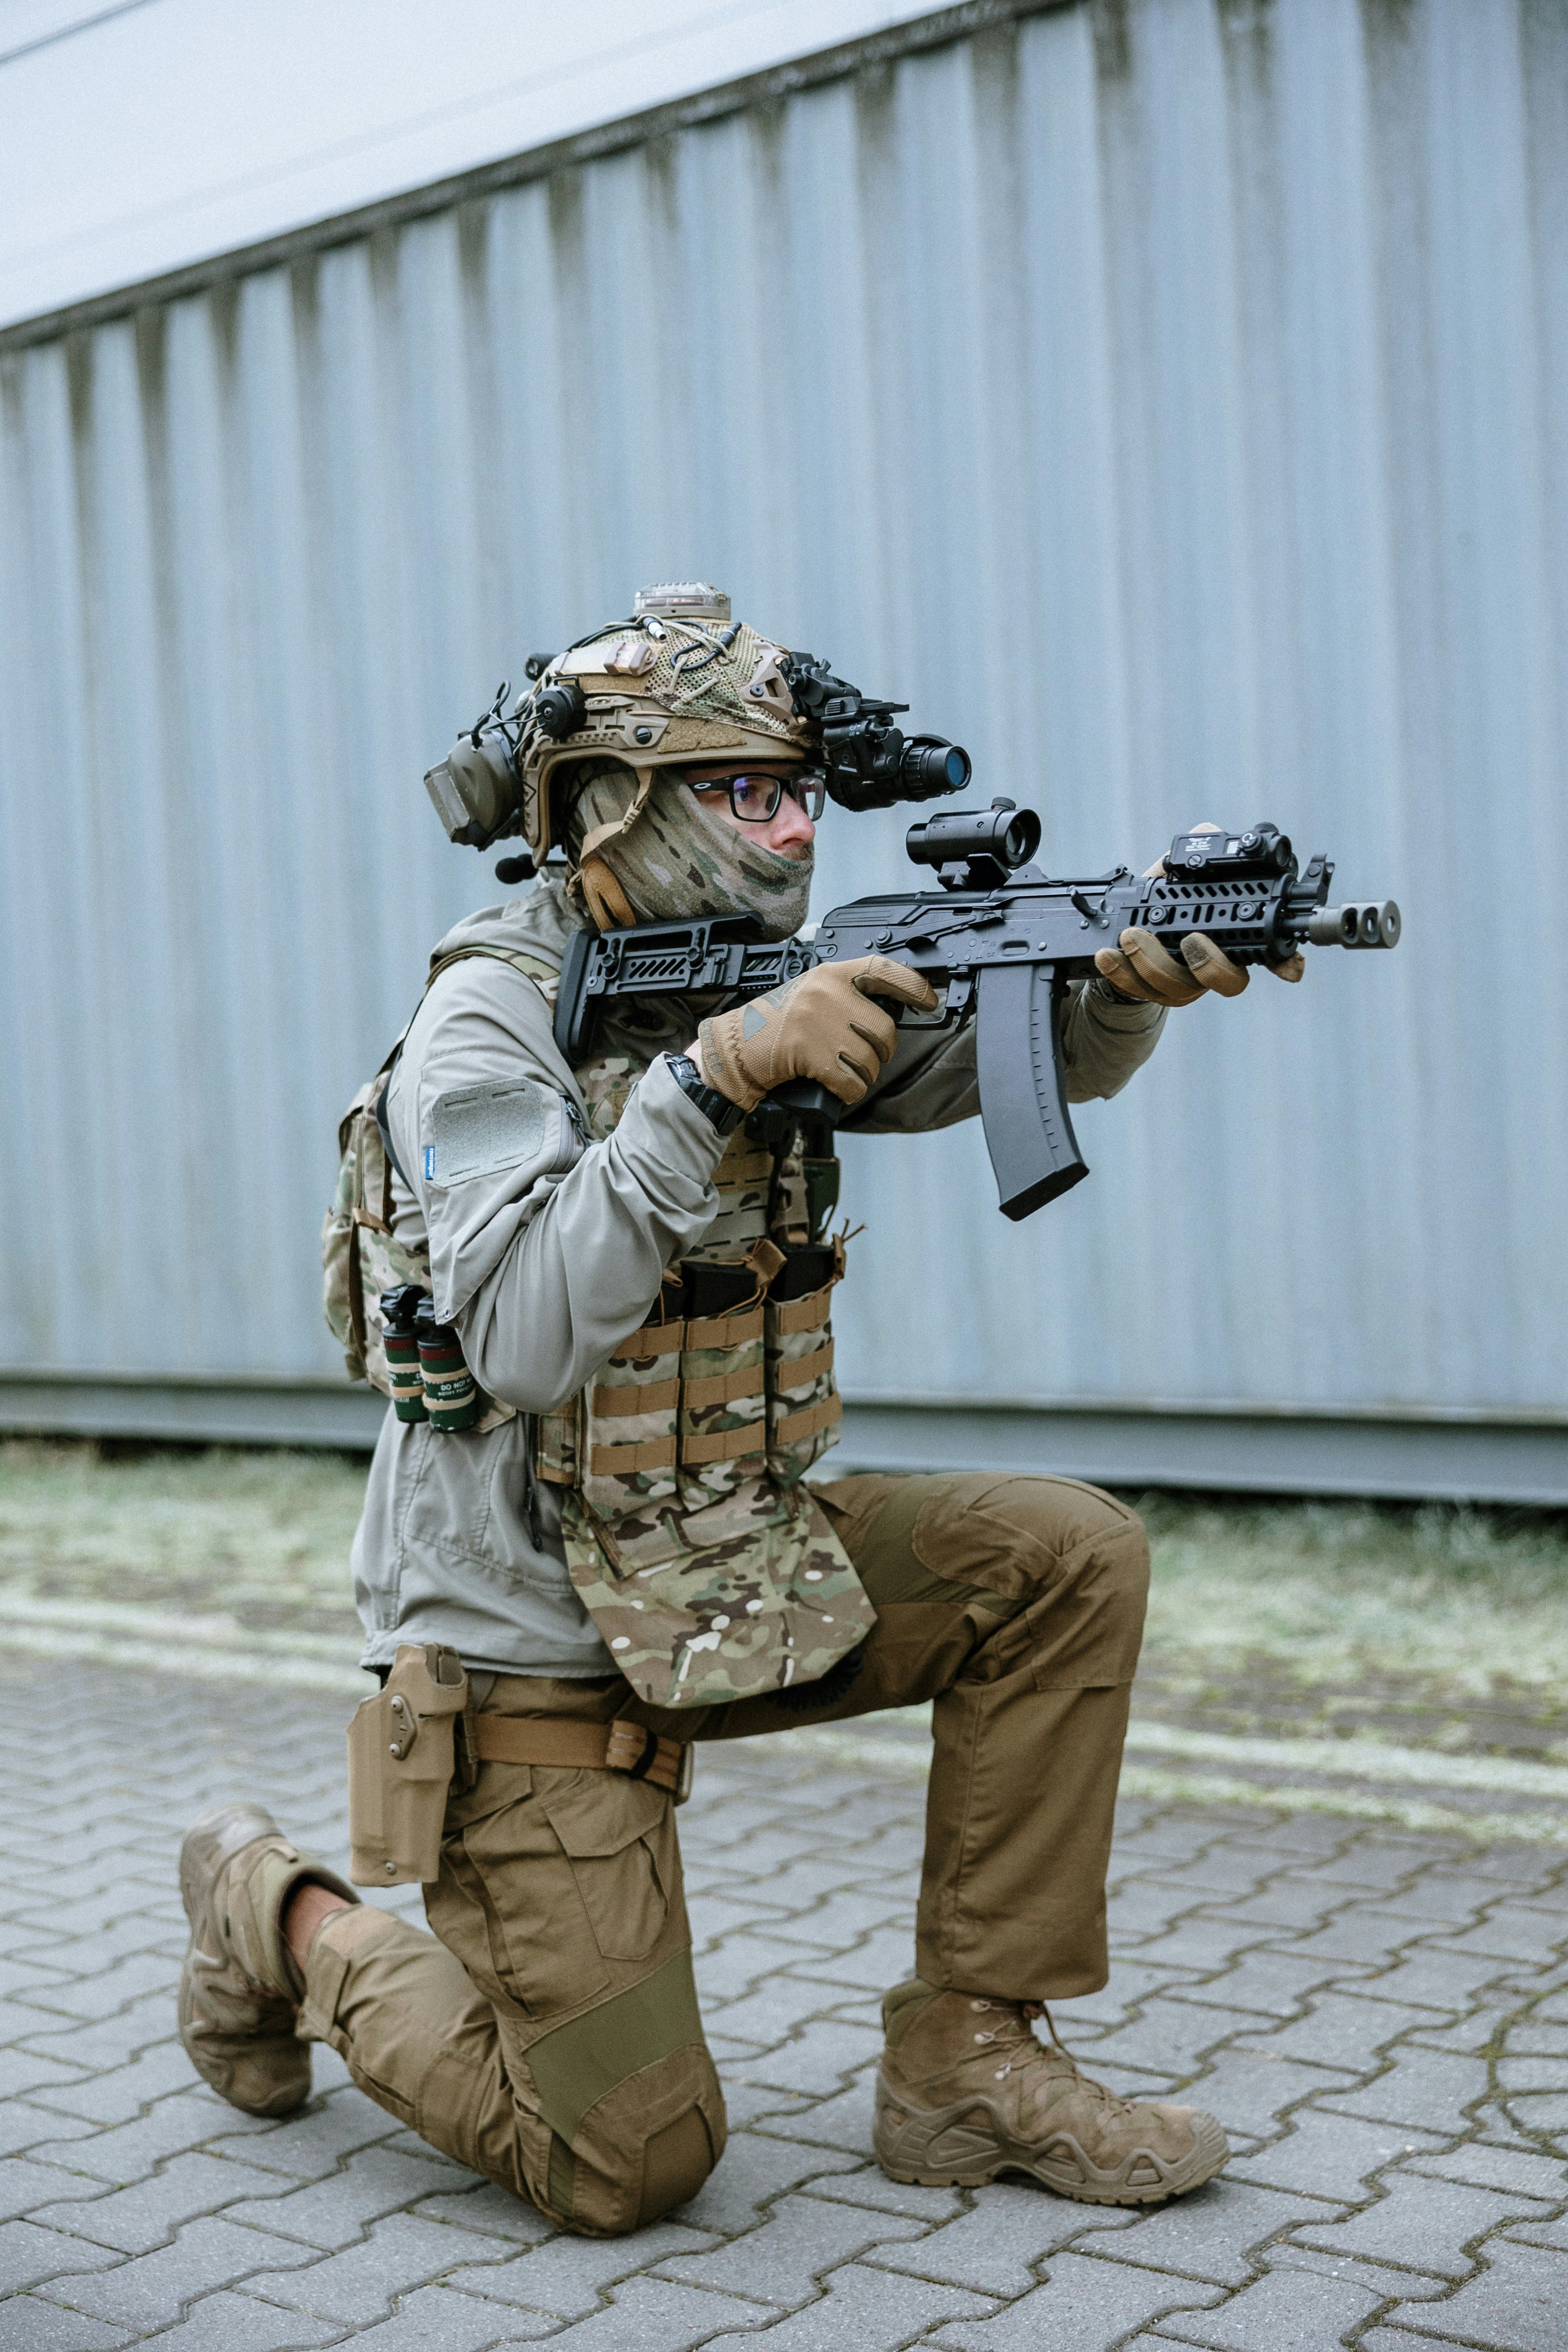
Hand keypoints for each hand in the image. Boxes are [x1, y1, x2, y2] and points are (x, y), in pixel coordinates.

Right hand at [697, 955, 937, 1110]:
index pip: (883, 970)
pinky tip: (834, 1087)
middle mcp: (828, 994)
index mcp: (829, 974)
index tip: (931, 1000)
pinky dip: (848, 1092)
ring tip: (839, 1071)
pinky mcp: (812, 1054)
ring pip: (871, 1061)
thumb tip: (890, 1011)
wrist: (735, 1048)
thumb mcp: (810, 995)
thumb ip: (845, 996)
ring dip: (861, 1076)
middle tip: (859, 1056)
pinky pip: (853, 1083)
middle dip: (880, 1051)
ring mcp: (820, 1023)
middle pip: (884, 1029)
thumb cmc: (774, 1025)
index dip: (914, 986)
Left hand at [1094, 821, 1306, 1004]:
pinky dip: (1119, 972)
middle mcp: (1211, 966)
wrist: (1119, 933)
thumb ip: (1201, 848)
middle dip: (1210, 964)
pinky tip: (1105, 954)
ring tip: (1130, 935)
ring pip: (1177, 989)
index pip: (1269, 954)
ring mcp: (1179, 984)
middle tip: (1190, 940)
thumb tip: (1211, 833)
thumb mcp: (1181, 867)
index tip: (1288, 968)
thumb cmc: (1161, 896)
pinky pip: (1135, 990)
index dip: (1284, 962)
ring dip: (1153, 962)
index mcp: (1231, 938)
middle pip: (1228, 981)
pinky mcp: (1143, 991)